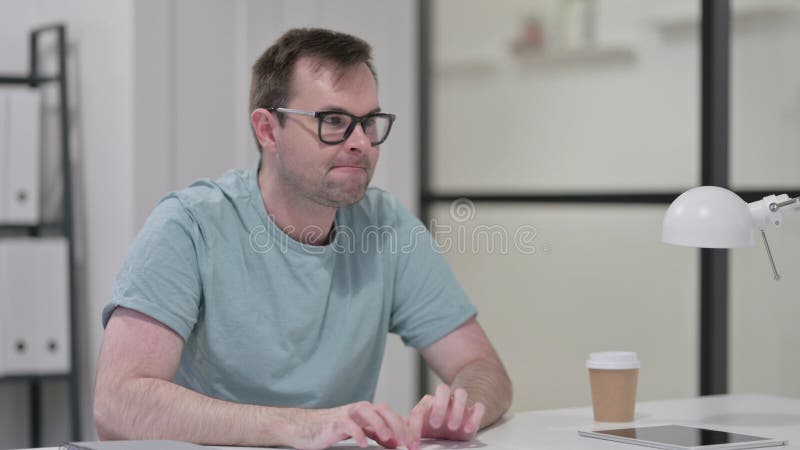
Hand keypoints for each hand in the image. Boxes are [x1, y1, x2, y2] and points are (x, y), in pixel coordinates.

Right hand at [288, 401, 417, 449]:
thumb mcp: (357, 432)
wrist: (303, 427)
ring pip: (366, 411)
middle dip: (397, 424)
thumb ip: (374, 434)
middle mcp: (357, 410)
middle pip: (382, 409)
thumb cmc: (330, 429)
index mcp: (365, 413)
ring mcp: (345, 414)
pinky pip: (347, 424)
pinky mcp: (332, 422)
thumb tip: (395, 442)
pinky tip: (363, 443)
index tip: (413, 443)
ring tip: (389, 439)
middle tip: (406, 442)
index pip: (389, 415)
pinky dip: (357, 433)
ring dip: (380, 424)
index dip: (403, 428)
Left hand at [407, 384, 484, 441]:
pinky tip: (468, 427)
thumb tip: (384, 430)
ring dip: (457, 409)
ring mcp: (460, 403)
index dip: (416, 425)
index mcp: (428, 404)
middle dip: (439, 407)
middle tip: (436, 424)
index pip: (419, 409)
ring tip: (453, 427)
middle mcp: (444, 400)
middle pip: (442, 390)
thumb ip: (405, 426)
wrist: (456, 422)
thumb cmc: (434, 425)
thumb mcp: (419, 426)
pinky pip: (478, 406)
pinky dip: (474, 415)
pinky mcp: (474, 411)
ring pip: (460, 393)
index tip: (414, 443)